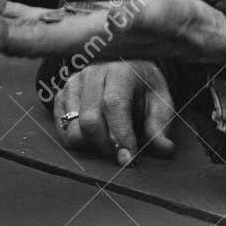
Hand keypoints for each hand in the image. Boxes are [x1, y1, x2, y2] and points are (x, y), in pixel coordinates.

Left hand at [2, 0, 225, 63]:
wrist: (195, 36)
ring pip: (25, 29)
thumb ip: (148, 13)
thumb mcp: (167, 13)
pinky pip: (39, 21)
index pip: (36, 38)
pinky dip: (17, 12)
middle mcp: (75, 40)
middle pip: (19, 36)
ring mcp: (75, 34)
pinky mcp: (79, 25)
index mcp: (88, 39)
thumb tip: (127, 12)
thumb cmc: (183, 25)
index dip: (3, 30)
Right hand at [53, 60, 174, 165]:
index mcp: (121, 70)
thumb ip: (160, 125)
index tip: (127, 159)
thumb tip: (165, 149)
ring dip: (89, 145)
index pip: (114, 104)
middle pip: (90, 119)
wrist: (124, 65)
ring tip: (107, 144)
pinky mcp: (61, 93)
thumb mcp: (160, 101)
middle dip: (105, 145)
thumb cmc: (144, 86)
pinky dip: (75, 139)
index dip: (120, 135)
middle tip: (120, 155)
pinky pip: (60, 126)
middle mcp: (92, 72)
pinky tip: (92, 137)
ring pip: (72, 126)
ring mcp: (73, 82)